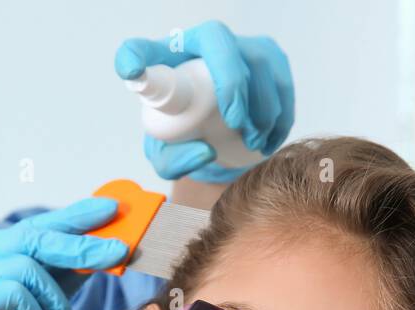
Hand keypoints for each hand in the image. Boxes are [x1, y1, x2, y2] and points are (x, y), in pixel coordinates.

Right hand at [0, 199, 128, 309]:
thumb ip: (61, 279)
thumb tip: (100, 246)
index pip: (30, 231)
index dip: (71, 217)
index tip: (110, 208)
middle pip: (29, 237)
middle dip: (79, 242)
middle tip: (119, 249)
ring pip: (27, 267)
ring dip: (55, 304)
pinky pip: (15, 292)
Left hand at [115, 20, 294, 182]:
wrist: (213, 129)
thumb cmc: (183, 134)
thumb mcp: (167, 156)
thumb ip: (172, 161)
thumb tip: (205, 151)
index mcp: (166, 60)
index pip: (141, 49)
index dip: (135, 57)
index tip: (133, 74)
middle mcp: (202, 42)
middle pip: (220, 43)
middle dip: (234, 84)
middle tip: (238, 125)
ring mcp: (239, 45)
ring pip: (258, 60)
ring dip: (264, 103)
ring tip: (256, 141)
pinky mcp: (268, 56)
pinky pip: (281, 76)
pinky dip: (281, 109)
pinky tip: (271, 136)